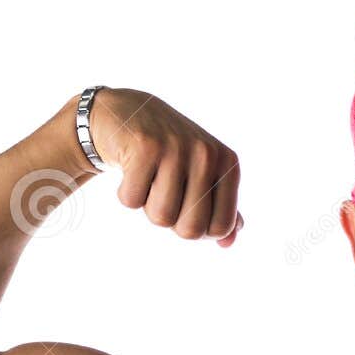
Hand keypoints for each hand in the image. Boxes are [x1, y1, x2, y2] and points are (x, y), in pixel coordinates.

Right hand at [88, 88, 243, 245]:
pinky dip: (127, 193)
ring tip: (148, 179)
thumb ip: (219, 209)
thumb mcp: (202, 175)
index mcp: (228, 164)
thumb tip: (228, 243)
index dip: (199, 231)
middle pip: (191, 229)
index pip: (221, 227)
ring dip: (147, 207)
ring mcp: (177, 148)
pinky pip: (132, 200)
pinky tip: (131, 169)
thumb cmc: (169, 151)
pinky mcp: (145, 146)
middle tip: (163, 195)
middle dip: (172, 222)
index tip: (186, 211)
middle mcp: (208, 154)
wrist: (126, 112)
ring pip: (161, 217)